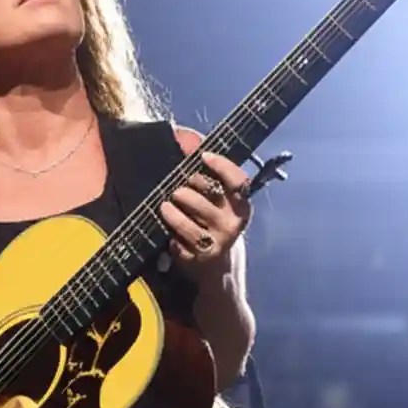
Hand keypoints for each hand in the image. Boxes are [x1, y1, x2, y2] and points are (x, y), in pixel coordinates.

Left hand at [159, 151, 252, 281]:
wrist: (217, 269)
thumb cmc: (214, 224)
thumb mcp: (220, 203)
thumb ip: (209, 176)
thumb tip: (186, 139)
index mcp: (242, 205)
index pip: (238, 181)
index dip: (222, 165)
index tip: (203, 156)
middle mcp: (233, 223)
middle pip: (208, 195)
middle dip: (188, 186)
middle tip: (178, 188)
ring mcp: (217, 241)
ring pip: (189, 218)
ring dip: (173, 209)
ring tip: (165, 205)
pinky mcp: (200, 257)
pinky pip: (179, 238)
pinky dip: (171, 230)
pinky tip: (169, 228)